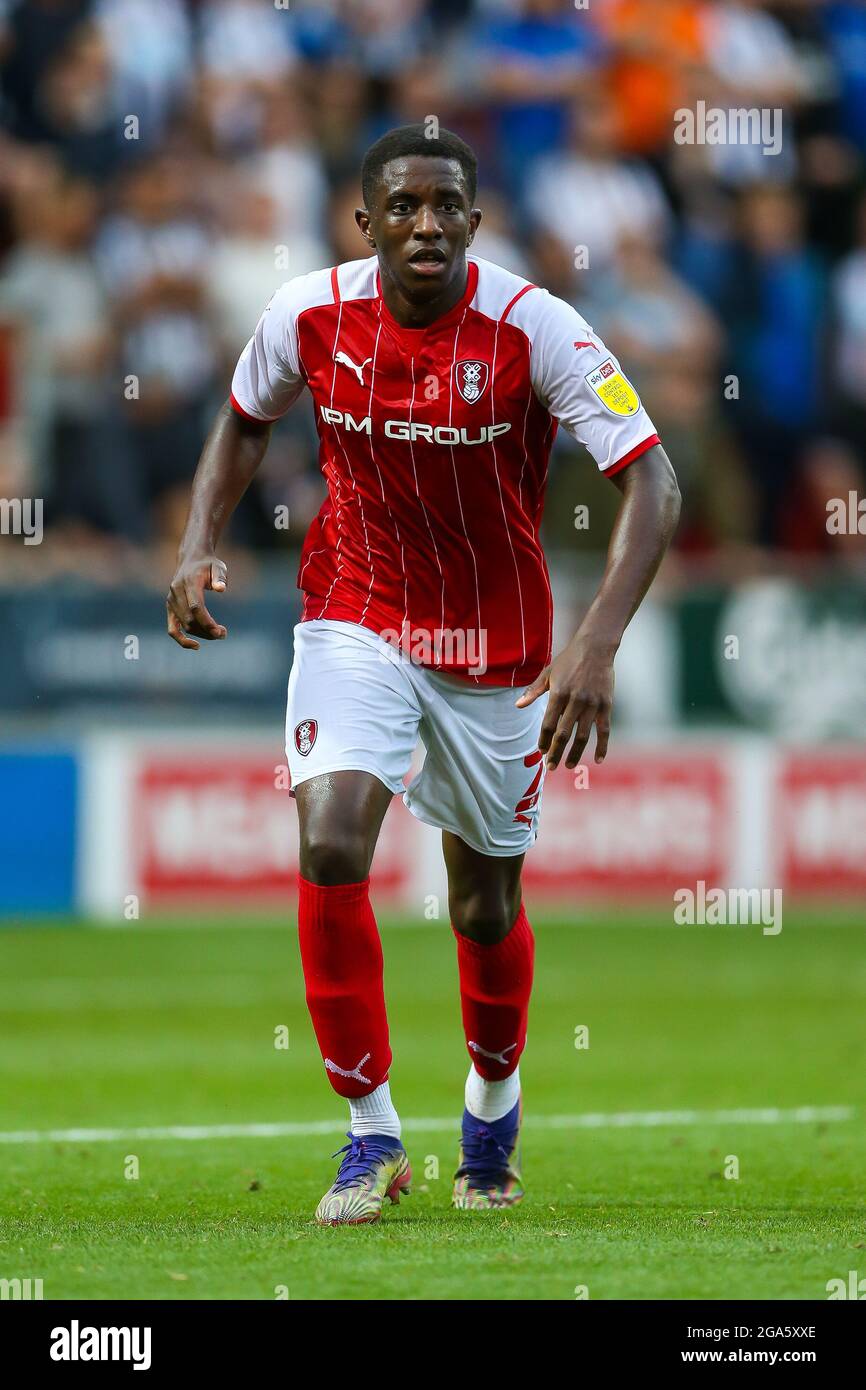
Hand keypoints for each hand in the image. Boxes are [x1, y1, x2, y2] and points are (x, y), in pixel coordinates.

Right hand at [166, 554, 227, 649]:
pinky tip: (196, 646)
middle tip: (224, 633)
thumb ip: (220, 577)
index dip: (207, 622)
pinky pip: (172, 628)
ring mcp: (171, 600)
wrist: (191, 559)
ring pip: (184, 625)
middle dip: (207, 630)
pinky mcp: (170, 607)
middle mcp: (176, 592)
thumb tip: (221, 589)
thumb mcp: (218, 567)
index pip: (196, 607)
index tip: (221, 631)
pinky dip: (182, 640)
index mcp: (188, 582)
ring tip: (218, 634)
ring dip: (201, 634)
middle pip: (190, 619)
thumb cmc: (208, 565)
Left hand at [516, 635, 615, 769]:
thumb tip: (518, 705)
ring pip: (583, 736)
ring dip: (575, 753)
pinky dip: (602, 746)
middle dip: (555, 752)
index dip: (544, 740)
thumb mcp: (548, 673)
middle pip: (563, 733)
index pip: (548, 724)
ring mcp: (592, 704)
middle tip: (551, 766)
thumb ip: (533, 691)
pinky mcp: (606, 705)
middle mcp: (575, 701)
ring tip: (568, 765)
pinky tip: (598, 760)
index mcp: (558, 694)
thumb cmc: (569, 660)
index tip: (541, 752)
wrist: (596, 647)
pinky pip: (604, 730)